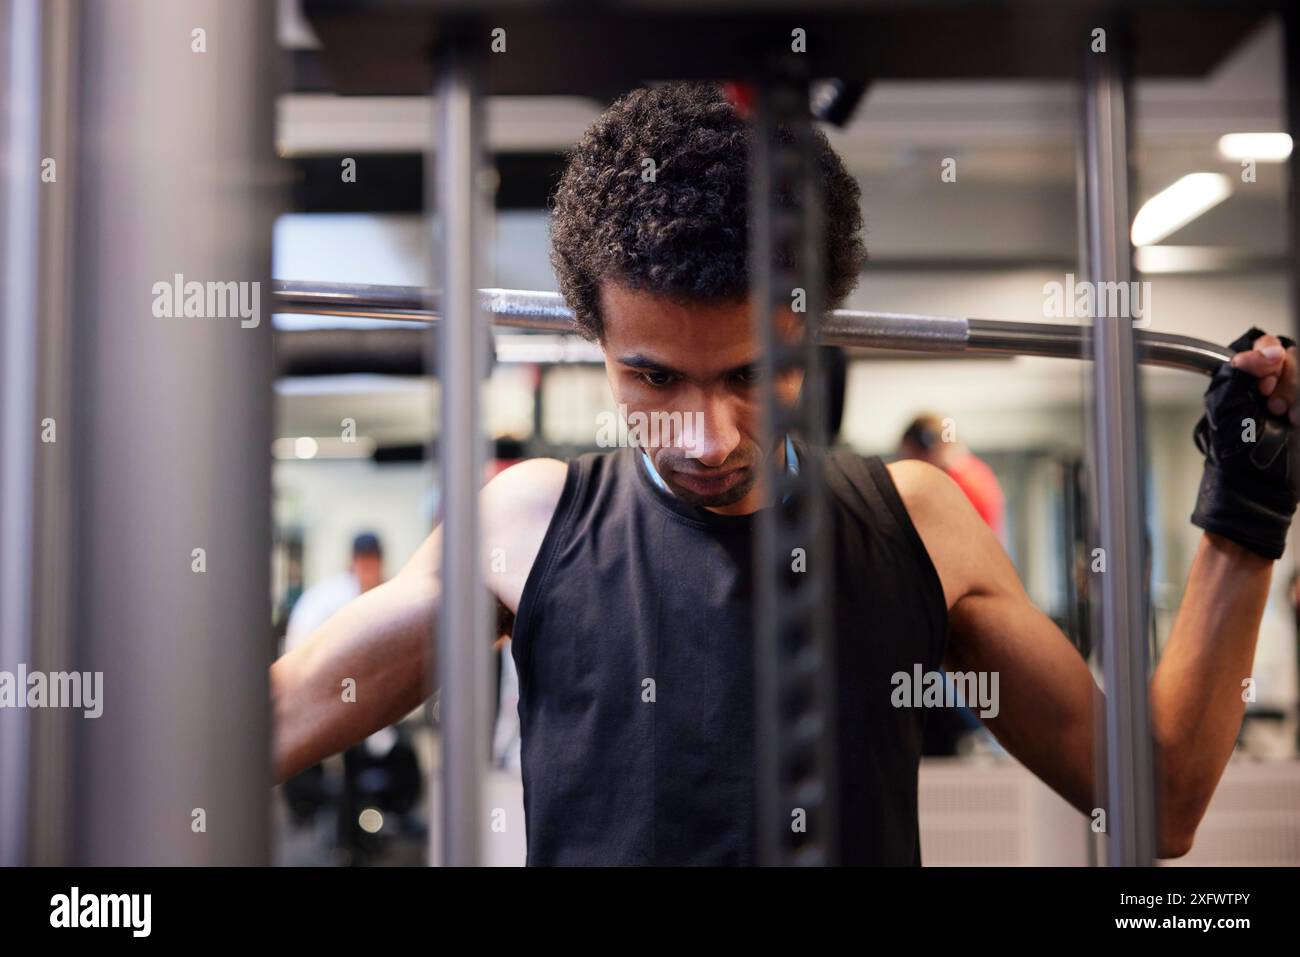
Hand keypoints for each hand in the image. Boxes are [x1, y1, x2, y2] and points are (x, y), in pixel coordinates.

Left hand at [1190, 327, 1299, 559]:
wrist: (1257, 493)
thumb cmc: (1236, 458)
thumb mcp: (1226, 408)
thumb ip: (1237, 372)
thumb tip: (1264, 351)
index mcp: (1249, 381)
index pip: (1271, 346)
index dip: (1270, 357)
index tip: (1263, 381)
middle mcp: (1276, 388)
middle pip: (1295, 358)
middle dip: (1286, 380)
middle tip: (1271, 405)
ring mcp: (1294, 404)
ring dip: (1296, 395)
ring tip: (1285, 418)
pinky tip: (1294, 424)